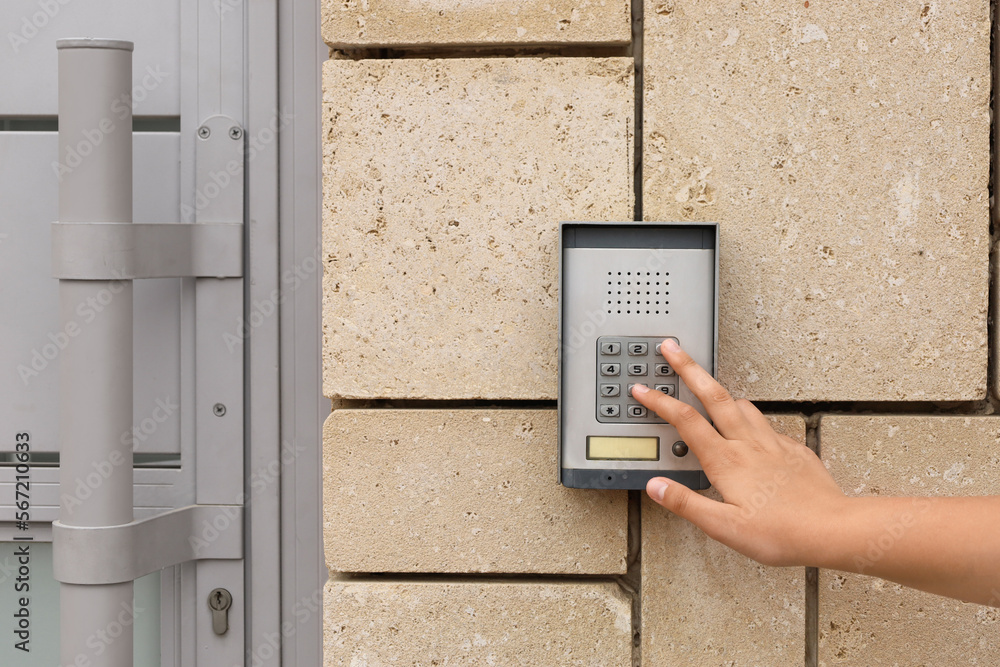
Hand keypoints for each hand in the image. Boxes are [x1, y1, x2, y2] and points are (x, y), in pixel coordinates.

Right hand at [632, 339, 846, 566]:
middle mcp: (748, 444)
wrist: (831, 529)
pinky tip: (753, 430)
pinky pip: (768, 425)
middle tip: (673, 348)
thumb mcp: (723, 526)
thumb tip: (655, 486)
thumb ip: (685, 503)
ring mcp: (773, 443)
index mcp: (725, 461)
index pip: (685, 420)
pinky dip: (752, 419)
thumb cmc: (781, 532)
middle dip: (689, 367)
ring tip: (710, 384)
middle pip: (713, 394)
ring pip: (743, 404)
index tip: (643, 389)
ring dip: (721, 390)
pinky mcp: (794, 450)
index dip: (660, 401)